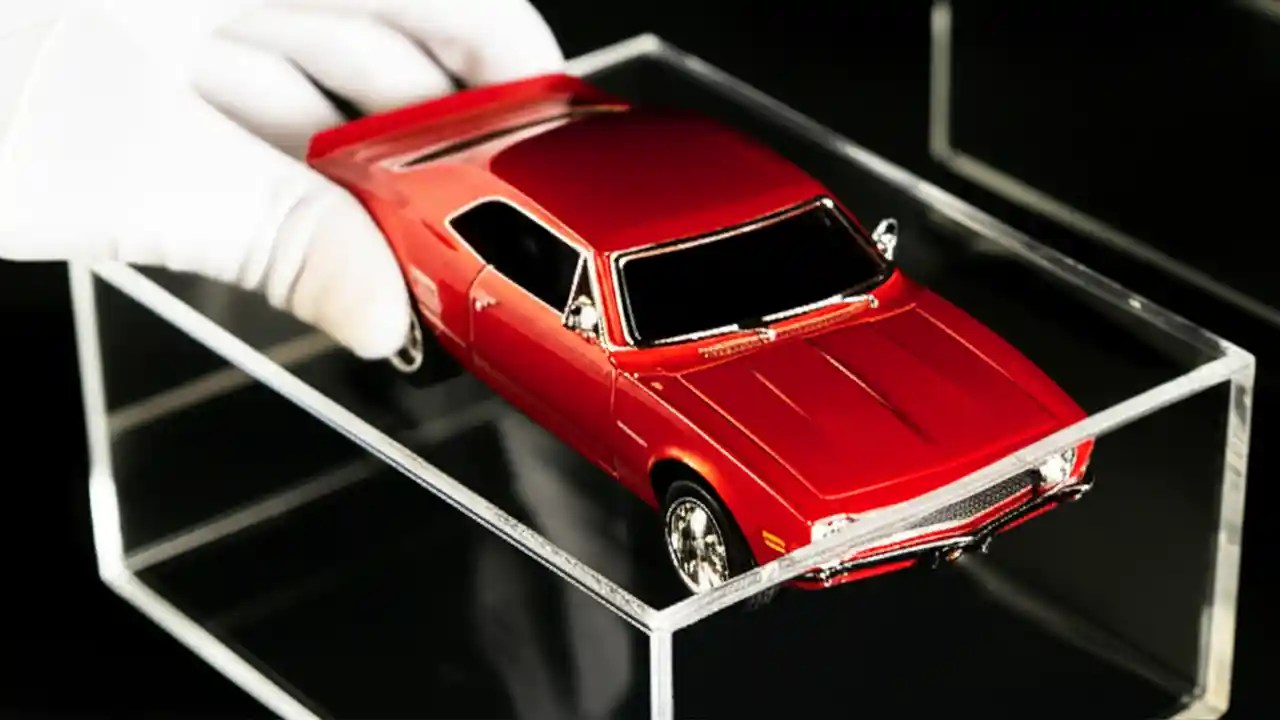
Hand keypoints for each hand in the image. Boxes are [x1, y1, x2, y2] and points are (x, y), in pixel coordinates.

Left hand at [0, 0, 563, 358]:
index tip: (556, 160)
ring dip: (358, 197)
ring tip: (409, 271)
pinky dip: (281, 204)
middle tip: (484, 248)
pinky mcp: (126, 86)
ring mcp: (171, 30)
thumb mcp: (112, 156)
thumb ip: (271, 234)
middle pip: (384, 59)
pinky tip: (316, 255)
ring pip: (308, 108)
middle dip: (440, 160)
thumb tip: (381, 306)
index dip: (516, 73)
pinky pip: (239, 143)